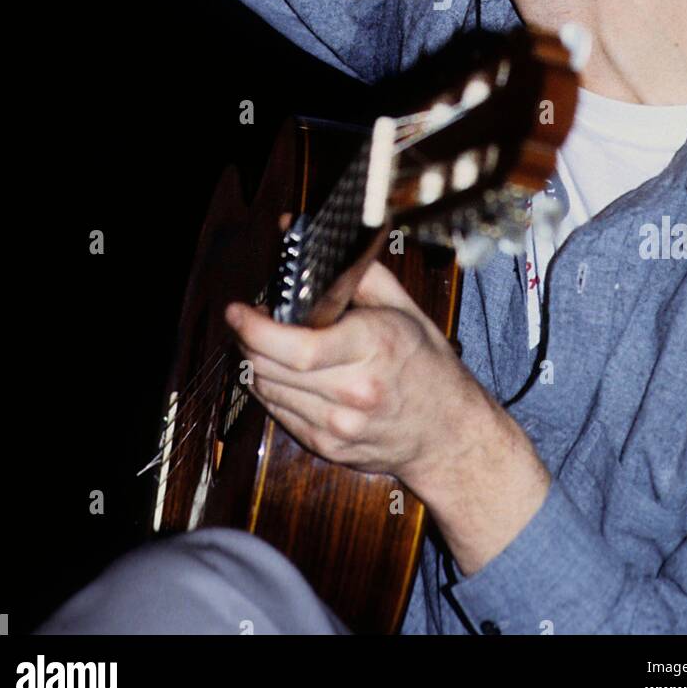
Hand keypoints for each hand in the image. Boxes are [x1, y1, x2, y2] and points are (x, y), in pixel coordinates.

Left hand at [224, 259, 486, 488]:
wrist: (447, 433)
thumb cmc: (428, 366)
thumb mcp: (404, 308)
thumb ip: (358, 272)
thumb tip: (313, 241)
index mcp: (374, 348)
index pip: (297, 347)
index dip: (256, 328)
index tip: (239, 310)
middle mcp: (353, 391)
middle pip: (271, 368)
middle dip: (247, 339)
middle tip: (245, 320)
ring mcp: (338, 424)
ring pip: (267, 391)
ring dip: (254, 363)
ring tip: (263, 343)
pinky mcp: (327, 445)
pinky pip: (278, 413)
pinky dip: (270, 388)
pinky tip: (281, 372)